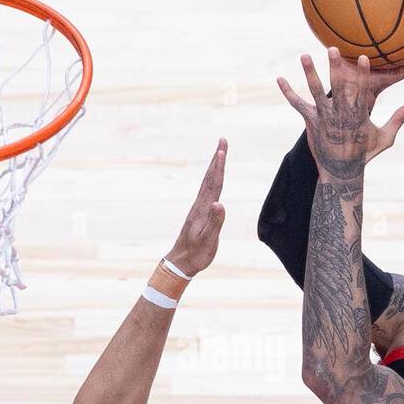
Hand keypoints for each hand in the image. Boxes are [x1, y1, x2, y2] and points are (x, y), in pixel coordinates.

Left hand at [166, 138, 226, 276]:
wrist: (181, 262)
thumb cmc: (196, 254)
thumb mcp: (208, 240)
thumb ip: (215, 222)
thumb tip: (219, 203)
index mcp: (203, 209)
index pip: (214, 184)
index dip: (219, 167)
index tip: (222, 150)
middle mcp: (200, 205)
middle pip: (210, 177)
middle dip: (217, 158)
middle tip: (223, 141)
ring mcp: (199, 208)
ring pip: (208, 182)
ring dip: (215, 166)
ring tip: (220, 153)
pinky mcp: (199, 213)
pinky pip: (207, 191)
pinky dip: (212, 179)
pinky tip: (213, 178)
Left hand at [278, 49, 403, 179]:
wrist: (341, 173)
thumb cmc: (364, 154)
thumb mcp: (384, 139)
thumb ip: (398, 120)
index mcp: (358, 116)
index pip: (361, 91)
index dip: (362, 74)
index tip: (363, 57)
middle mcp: (340, 115)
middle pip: (337, 88)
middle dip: (335, 68)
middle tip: (331, 48)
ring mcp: (324, 118)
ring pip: (316, 92)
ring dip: (310, 74)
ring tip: (304, 56)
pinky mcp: (311, 123)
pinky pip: (297, 105)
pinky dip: (288, 92)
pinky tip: (279, 79)